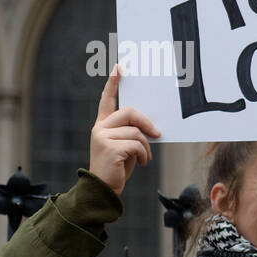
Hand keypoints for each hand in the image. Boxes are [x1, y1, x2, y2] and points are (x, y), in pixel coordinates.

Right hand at [88, 66, 160, 196]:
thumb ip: (132, 132)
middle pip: (130, 112)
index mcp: (103, 125)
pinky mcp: (109, 147)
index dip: (113, 83)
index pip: (107, 100)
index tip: (120, 67)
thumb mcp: (126, 146)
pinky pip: (137, 144)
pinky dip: (144, 154)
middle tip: (157, 134)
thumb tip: (151, 126)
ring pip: (136, 131)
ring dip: (146, 146)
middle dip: (147, 123)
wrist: (104, 189)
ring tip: (144, 158)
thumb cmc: (118, 167)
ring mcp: (102, 137)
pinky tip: (142, 163)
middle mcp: (99, 128)